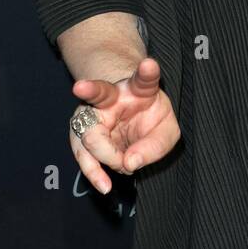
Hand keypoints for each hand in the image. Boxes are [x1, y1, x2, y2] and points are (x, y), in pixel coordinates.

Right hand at [68, 56, 180, 194]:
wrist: (128, 120)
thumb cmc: (150, 119)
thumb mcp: (166, 131)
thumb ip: (156, 145)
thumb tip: (130, 163)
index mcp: (138, 88)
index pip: (144, 78)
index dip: (147, 71)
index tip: (149, 64)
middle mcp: (110, 96)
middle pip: (99, 92)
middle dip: (93, 98)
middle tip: (126, 144)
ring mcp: (91, 112)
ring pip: (86, 130)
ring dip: (103, 154)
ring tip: (122, 168)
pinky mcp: (81, 133)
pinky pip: (83, 153)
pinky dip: (94, 172)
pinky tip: (104, 184)